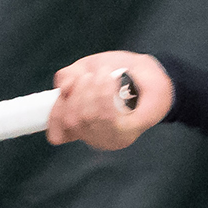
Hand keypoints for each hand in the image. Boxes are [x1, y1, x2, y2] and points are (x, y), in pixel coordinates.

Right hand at [46, 51, 174, 150]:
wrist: (150, 72)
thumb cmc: (117, 72)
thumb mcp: (85, 69)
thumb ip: (67, 78)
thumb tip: (62, 90)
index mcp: (80, 126)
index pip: (58, 133)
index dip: (56, 111)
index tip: (67, 89)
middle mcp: (93, 137)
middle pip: (71, 120)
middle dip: (78, 93)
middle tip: (90, 76)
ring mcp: (110, 138)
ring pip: (87, 118)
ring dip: (92, 91)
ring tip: (103, 75)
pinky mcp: (128, 133)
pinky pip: (106, 118)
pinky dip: (105, 95)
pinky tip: (110, 82)